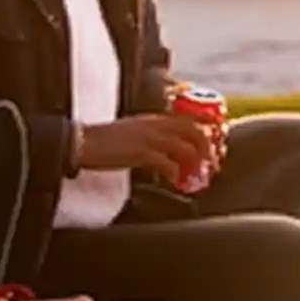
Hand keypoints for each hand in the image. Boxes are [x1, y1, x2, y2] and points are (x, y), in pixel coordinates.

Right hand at [80, 114, 214, 182]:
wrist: (81, 142)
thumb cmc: (105, 140)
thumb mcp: (133, 131)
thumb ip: (152, 136)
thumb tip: (167, 150)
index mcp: (154, 119)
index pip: (188, 118)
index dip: (207, 127)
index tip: (218, 139)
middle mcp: (155, 125)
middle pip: (193, 132)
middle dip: (208, 148)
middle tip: (213, 163)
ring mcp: (149, 138)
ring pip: (185, 147)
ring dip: (196, 163)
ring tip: (198, 176)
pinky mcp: (140, 153)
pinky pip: (167, 164)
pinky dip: (175, 174)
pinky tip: (175, 181)